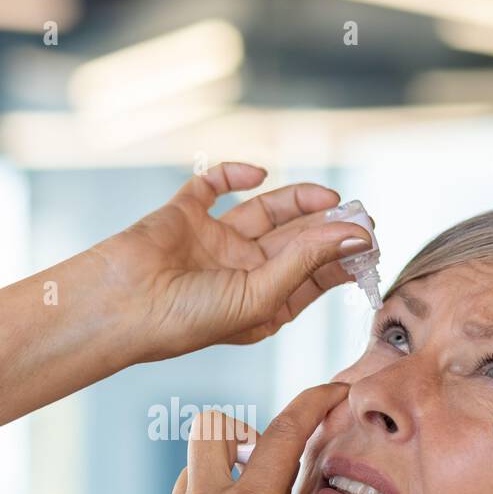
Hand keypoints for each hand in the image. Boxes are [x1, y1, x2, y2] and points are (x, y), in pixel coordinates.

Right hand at [91, 162, 374, 361]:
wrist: (120, 307)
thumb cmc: (187, 320)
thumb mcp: (261, 296)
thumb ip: (307, 260)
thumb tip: (356, 234)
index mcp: (260, 304)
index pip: (311, 277)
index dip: (342, 259)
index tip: (371, 242)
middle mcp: (240, 273)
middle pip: (296, 241)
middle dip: (328, 227)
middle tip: (362, 212)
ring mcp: (214, 242)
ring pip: (267, 211)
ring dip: (299, 201)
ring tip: (331, 195)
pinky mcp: (186, 214)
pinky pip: (215, 185)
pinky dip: (236, 173)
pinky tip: (260, 173)